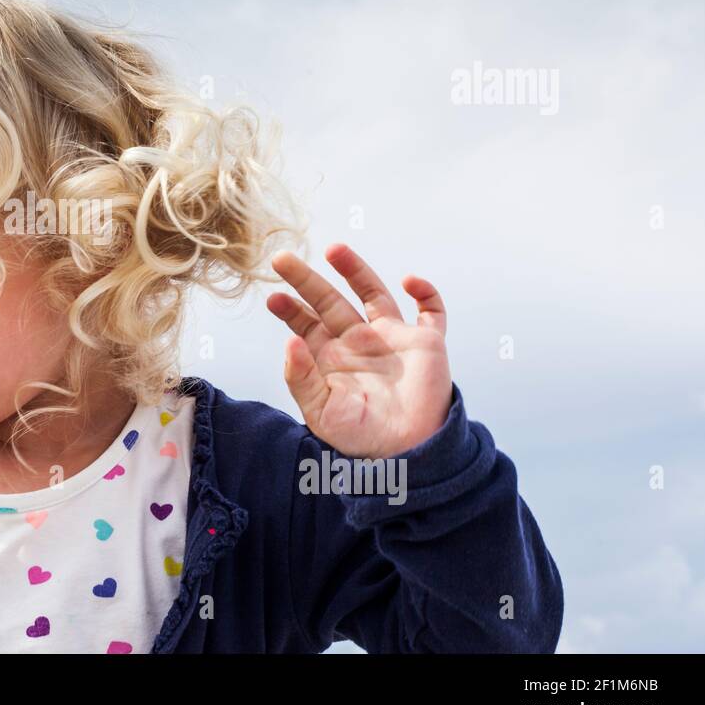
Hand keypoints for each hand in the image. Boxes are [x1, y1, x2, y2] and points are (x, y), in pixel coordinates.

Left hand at [267, 243, 452, 459]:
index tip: (272, 296)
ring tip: (333, 249)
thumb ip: (301, 378)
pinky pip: (431, 312)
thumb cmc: (360, 439)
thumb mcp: (321, 413)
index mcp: (332, 358)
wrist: (407, 455)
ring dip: (355, 270)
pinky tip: (410, 281)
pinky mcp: (426, 344)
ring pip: (373, 293)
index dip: (290, 308)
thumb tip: (290, 341)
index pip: (306, 324)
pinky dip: (426, 294)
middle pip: (329, 301)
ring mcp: (392, 339)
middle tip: (281, 259)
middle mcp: (359, 342)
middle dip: (306, 280)